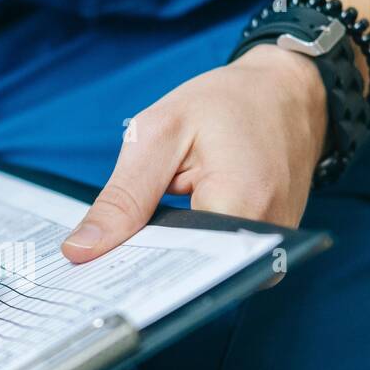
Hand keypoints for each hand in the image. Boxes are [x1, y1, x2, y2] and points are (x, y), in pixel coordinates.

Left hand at [62, 43, 327, 261]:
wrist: (287, 94)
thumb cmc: (229, 104)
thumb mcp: (160, 134)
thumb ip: (122, 198)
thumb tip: (82, 251)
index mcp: (240, 206)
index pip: (171, 265)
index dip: (124, 271)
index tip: (87, 272)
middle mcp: (265, 242)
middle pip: (184, 276)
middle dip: (138, 268)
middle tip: (98, 257)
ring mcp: (271, 253)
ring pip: (198, 274)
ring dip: (162, 260)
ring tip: (132, 242)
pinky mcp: (268, 254)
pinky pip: (215, 265)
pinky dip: (184, 252)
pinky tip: (162, 238)